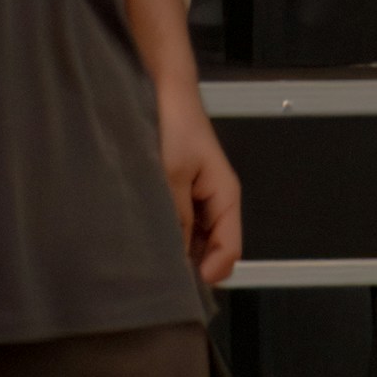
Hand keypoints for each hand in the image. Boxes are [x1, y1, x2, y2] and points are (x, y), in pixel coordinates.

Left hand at [155, 80, 241, 290]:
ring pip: (194, 240)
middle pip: (213, 250)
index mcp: (225, 196)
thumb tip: (179, 261)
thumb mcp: (173, 176)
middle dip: (191, 265)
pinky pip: (178, 226)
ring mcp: (195, 199)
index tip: (180, 286)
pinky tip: (145, 238)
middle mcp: (214, 202)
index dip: (208, 273)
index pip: (230, 250)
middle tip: (160, 278)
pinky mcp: (177, 195)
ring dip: (177, 250)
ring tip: (150, 260)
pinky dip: (166, 236)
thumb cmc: (173, 125)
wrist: (160, 90)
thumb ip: (178, 219)